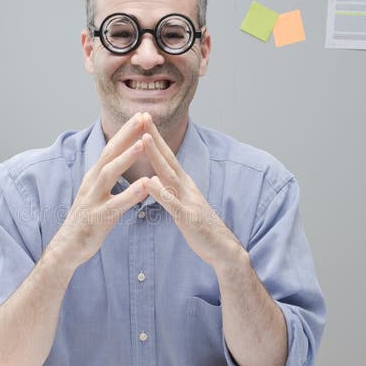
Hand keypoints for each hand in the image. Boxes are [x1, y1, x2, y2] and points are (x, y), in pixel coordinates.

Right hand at [54, 113, 148, 267]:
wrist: (68, 247)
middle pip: (109, 153)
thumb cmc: (87, 219)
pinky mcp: (97, 218)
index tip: (140, 115)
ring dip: (127, 158)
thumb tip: (122, 159)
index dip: (125, 131)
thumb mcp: (98, 192)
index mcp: (94, 176)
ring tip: (143, 144)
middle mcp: (92, 183)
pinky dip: (130, 194)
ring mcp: (93, 199)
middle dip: (126, 135)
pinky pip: (116, 204)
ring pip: (110, 174)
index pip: (111, 148)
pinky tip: (144, 186)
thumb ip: (108, 176)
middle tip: (142, 117)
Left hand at [142, 116, 241, 268]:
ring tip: (144, 138)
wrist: (222, 249)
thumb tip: (154, 178)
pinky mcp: (188, 217)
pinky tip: (149, 182)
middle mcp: (186, 187)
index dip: (154, 138)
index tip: (142, 119)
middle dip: (154, 136)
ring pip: (169, 175)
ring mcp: (188, 200)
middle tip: (142, 116)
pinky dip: (161, 191)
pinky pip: (172, 203)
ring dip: (156, 156)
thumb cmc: (200, 227)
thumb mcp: (182, 205)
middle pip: (168, 158)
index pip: (166, 156)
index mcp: (183, 184)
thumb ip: (169, 190)